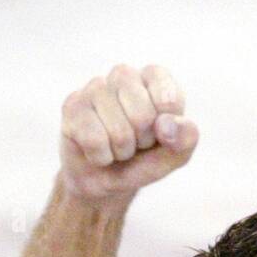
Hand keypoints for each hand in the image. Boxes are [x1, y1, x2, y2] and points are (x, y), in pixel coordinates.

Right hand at [59, 64, 197, 205]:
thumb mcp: (173, 157)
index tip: (159, 134)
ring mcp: (95, 87)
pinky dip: (101, 157)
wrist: (105, 181)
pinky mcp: (73, 105)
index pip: (169, 99)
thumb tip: (166, 125)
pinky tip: (98, 151)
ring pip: (118, 131)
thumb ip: (184, 141)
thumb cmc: (143, 161)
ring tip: (117, 147)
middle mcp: (124, 76)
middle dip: (142, 142)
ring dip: (121, 152)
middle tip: (135, 144)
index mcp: (155, 79)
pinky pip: (94, 140)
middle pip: (142, 116)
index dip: (166, 129)